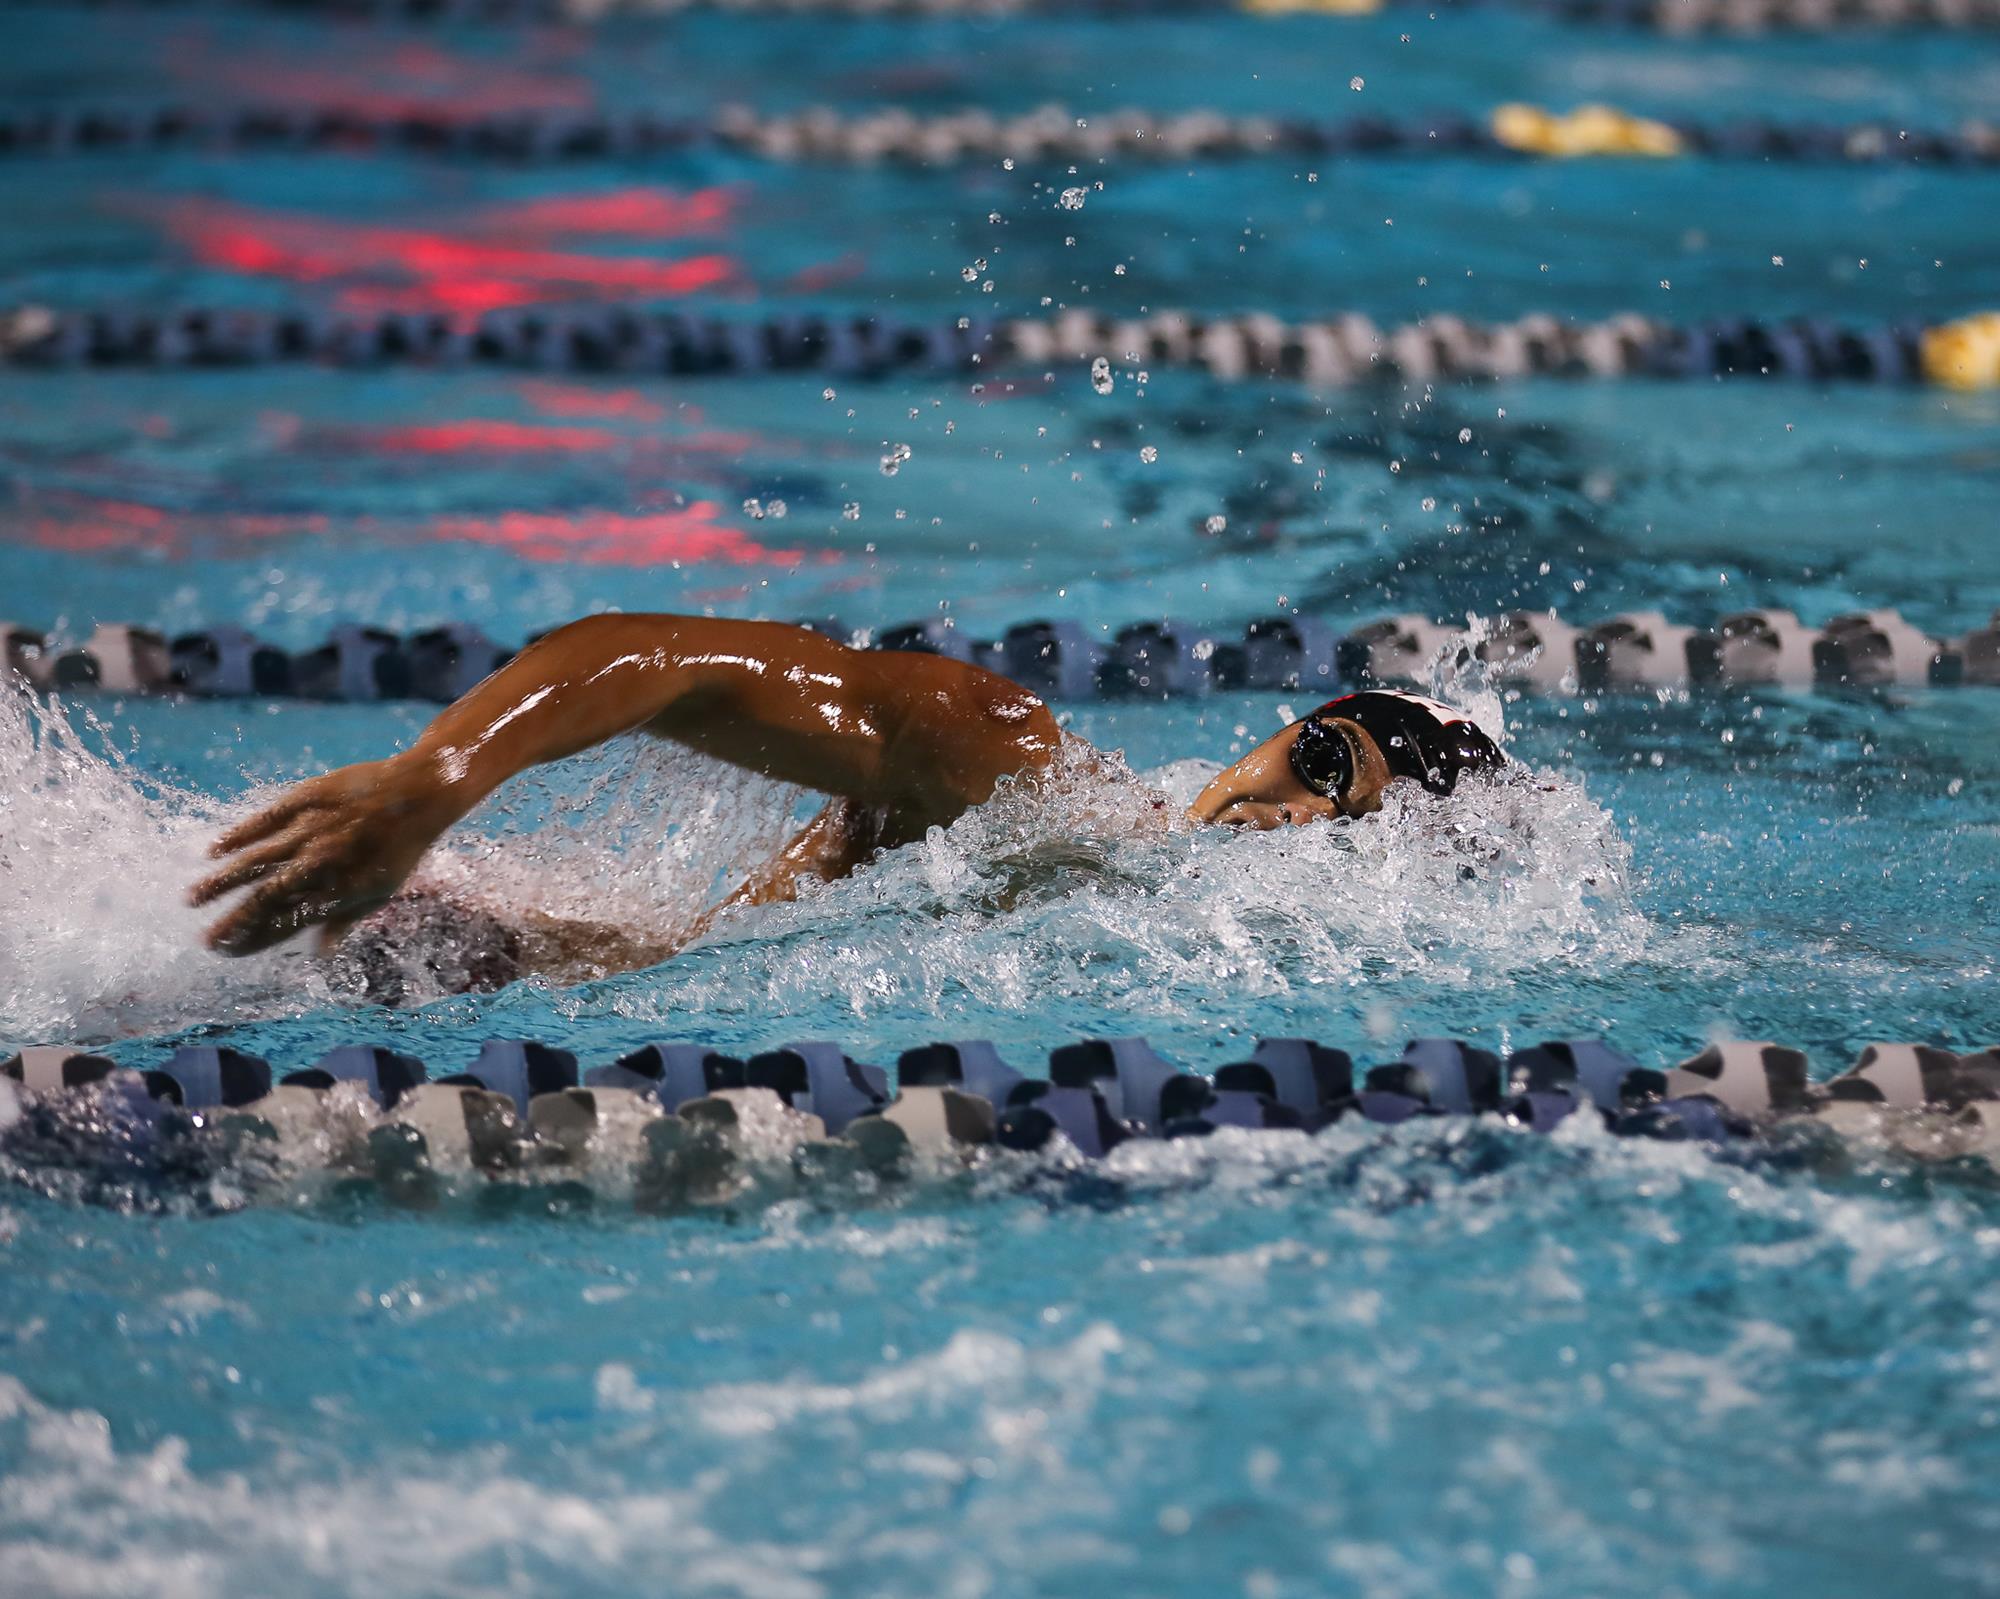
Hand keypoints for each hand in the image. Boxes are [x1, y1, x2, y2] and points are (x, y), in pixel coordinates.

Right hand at [190, 756, 454, 955]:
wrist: (418, 792)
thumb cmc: (401, 847)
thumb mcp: (381, 891)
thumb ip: (344, 921)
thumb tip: (321, 955)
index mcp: (338, 890)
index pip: (285, 924)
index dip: (253, 940)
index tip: (226, 950)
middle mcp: (319, 863)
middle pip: (264, 898)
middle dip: (231, 921)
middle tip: (204, 938)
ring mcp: (310, 829)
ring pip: (255, 860)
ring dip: (221, 882)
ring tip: (193, 899)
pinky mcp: (304, 799)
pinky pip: (264, 820)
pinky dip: (237, 836)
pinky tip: (214, 851)